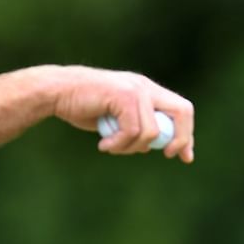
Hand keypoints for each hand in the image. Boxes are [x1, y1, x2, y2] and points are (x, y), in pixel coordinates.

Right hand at [47, 65, 194, 161]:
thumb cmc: (82, 106)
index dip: (186, 134)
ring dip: (131, 147)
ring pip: (151, 131)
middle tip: (167, 155)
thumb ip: (134, 128)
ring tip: (111, 147)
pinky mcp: (123, 95)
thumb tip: (149, 148)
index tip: (184, 157)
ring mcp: (135, 89)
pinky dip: (118, 144)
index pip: (181, 109)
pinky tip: (103, 145)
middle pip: (181, 111)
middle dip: (180, 139)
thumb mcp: (114, 120)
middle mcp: (145, 87)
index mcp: (146, 90)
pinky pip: (133, 131)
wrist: (57, 92)